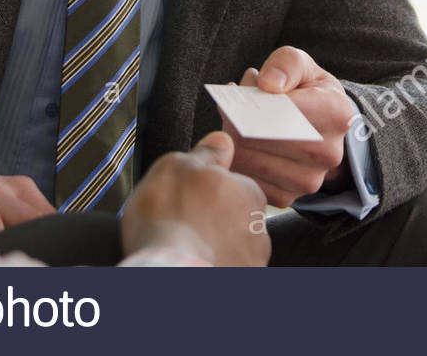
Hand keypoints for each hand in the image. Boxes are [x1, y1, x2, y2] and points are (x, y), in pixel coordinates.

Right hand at [122, 131, 270, 265]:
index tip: (185, 199)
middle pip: (232, 218)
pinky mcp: (241, 284)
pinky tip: (188, 267)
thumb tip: (221, 141)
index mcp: (248, 193)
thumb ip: (204, 153)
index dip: (205, 191)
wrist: (168, 276)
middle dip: (211, 221)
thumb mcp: (177, 166)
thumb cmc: (170, 220)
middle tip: (180, 225)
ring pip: (228, 248)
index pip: (232, 186)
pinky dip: (209, 269)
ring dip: (210, 248)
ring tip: (181, 250)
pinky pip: (223, 270)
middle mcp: (258, 229)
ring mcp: (251, 262)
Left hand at [224, 46, 355, 206]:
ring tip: (232, 122)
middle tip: (229, 107)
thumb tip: (268, 84)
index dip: (257, 101)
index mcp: (337, 113)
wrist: (316, 128)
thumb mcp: (301, 64)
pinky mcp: (287, 198)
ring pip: (251, 161)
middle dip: (238, 121)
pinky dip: (232, 161)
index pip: (288, 110)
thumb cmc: (305, 90)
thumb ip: (286, 64)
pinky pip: (246, 180)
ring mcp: (309, 181)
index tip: (239, 92)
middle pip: (265, 138)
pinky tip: (235, 144)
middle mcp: (329, 153)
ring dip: (231, 140)